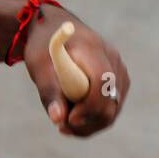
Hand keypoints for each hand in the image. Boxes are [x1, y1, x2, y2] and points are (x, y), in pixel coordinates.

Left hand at [21, 4, 129, 136]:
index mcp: (94, 50)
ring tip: (63, 125)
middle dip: (88, 121)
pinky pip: (111, 108)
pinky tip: (72, 120)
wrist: (55, 30)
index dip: (89, 106)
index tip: (69, 119)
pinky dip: (93, 119)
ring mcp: (119, 71)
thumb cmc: (44, 46)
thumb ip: (50, 92)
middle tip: (61, 127)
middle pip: (111, 102)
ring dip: (89, 124)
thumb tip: (58, 119)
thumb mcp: (39, 67)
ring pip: (113, 110)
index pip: (103, 83)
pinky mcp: (117, 82)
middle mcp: (113, 60)